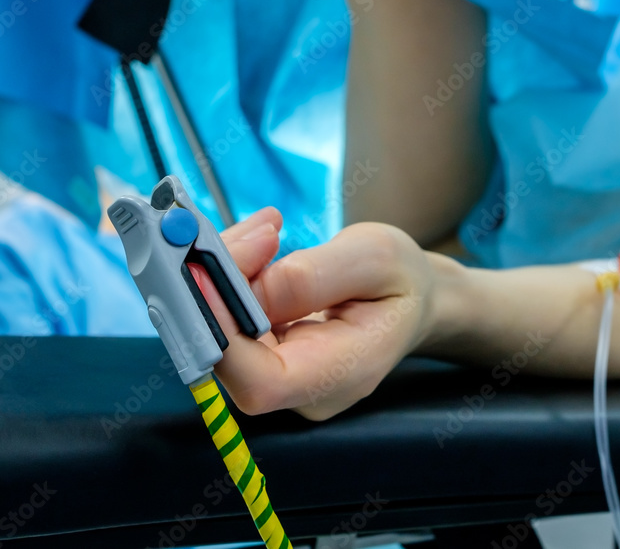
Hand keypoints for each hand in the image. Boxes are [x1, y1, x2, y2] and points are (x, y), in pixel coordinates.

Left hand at [191, 207, 447, 419]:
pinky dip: (231, 279)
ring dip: (225, 275)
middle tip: (248, 232)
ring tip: (264, 229)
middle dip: (220, 288)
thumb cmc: (402, 279)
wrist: (413, 298)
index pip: (262, 383)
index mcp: (343, 374)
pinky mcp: (266, 356)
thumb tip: (246, 288)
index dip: (222, 334)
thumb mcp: (376, 257)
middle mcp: (304, 389)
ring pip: (223, 333)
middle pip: (233, 356)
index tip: (205, 274)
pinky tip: (258, 243)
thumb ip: (313, 276)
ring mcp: (283, 377)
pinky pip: (230, 323)